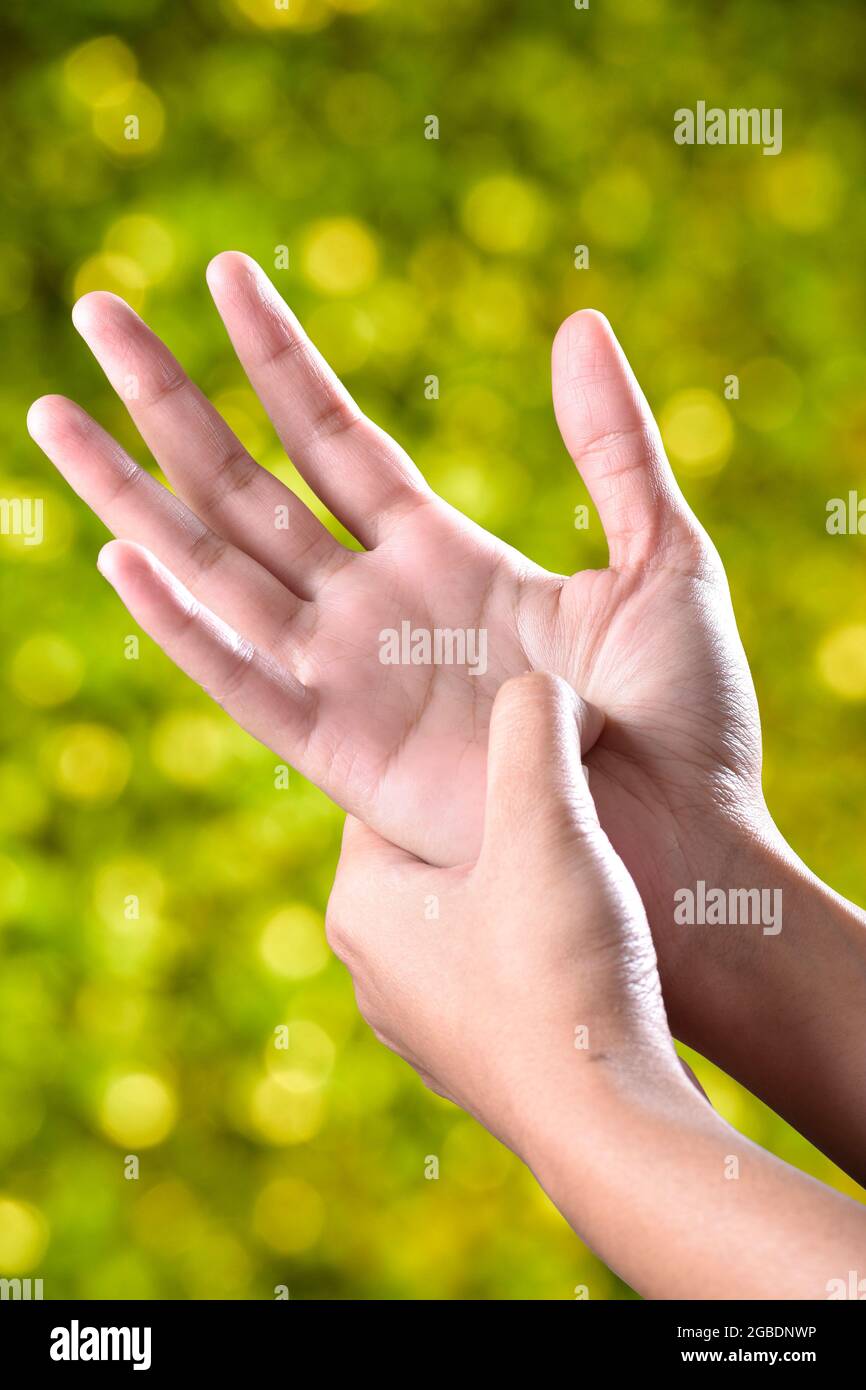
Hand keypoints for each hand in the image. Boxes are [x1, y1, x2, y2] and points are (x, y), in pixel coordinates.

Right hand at [26, 253, 764, 1020]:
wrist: (691, 844)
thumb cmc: (689, 719)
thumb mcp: (665, 556)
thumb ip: (615, 445)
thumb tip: (578, 320)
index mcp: (444, 555)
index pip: (335, 436)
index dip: (277, 357)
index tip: (224, 275)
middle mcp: (376, 608)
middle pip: (247, 485)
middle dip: (170, 401)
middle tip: (96, 312)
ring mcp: (350, 679)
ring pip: (216, 568)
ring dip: (133, 493)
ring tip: (56, 416)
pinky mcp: (342, 755)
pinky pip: (242, 682)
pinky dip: (181, 629)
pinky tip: (120, 557)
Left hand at [327, 685, 865, 1300]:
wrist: (610, 1127)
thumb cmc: (561, 970)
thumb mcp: (545, 822)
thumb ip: (531, 730)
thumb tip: (535, 684)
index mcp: (362, 905)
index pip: (393, 796)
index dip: (462, 759)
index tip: (519, 739)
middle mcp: (374, 972)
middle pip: (435, 854)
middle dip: (495, 820)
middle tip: (561, 792)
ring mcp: (424, 1026)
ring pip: (470, 915)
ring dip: (520, 884)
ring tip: (583, 865)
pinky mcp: (475, 1062)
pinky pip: (498, 973)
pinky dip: (536, 945)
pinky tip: (588, 939)